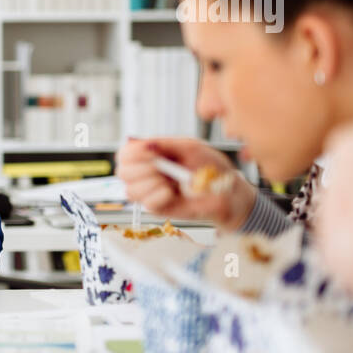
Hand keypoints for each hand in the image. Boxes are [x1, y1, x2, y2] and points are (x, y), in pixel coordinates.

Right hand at [115, 136, 254, 230]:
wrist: (230, 192)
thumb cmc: (213, 168)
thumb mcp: (190, 147)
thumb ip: (165, 143)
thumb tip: (142, 143)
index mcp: (152, 157)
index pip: (125, 154)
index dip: (132, 153)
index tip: (150, 152)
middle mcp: (148, 175)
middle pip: (122, 172)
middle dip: (141, 168)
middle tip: (160, 167)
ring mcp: (153, 193)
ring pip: (130, 190)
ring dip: (150, 183)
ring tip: (169, 182)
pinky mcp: (160, 209)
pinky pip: (147, 204)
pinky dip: (159, 195)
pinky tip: (172, 192)